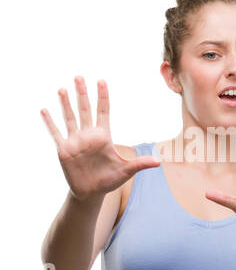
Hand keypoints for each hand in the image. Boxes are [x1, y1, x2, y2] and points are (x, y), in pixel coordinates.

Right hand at [40, 76, 159, 200]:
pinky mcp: (63, 149)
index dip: (102, 97)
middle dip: (82, 94)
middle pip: (85, 110)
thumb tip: (158, 162)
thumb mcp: (125, 171)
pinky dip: (50, 122)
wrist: (91, 192)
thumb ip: (139, 164)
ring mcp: (75, 141)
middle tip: (79, 77)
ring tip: (62, 89)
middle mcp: (88, 135)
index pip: (103, 112)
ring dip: (65, 104)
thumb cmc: (109, 180)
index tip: (101, 81)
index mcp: (103, 136)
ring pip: (69, 118)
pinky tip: (44, 110)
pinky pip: (55, 133)